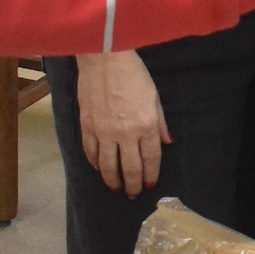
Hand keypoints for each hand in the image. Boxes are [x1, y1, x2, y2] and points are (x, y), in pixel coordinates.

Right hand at [77, 49, 170, 195]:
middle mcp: (125, 133)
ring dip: (112, 181)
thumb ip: (160, 123)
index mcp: (146, 125)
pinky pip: (91, 153)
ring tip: (116, 188)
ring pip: (107, 167)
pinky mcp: (87, 127)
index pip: (150, 160)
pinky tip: (99, 169)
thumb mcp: (154, 97)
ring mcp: (104, 132)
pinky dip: (95, 164)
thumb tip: (167, 143)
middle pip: (130, 169)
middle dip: (132, 185)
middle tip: (133, 194)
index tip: (149, 185)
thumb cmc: (134, 74)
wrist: (104, 59)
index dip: (150, 176)